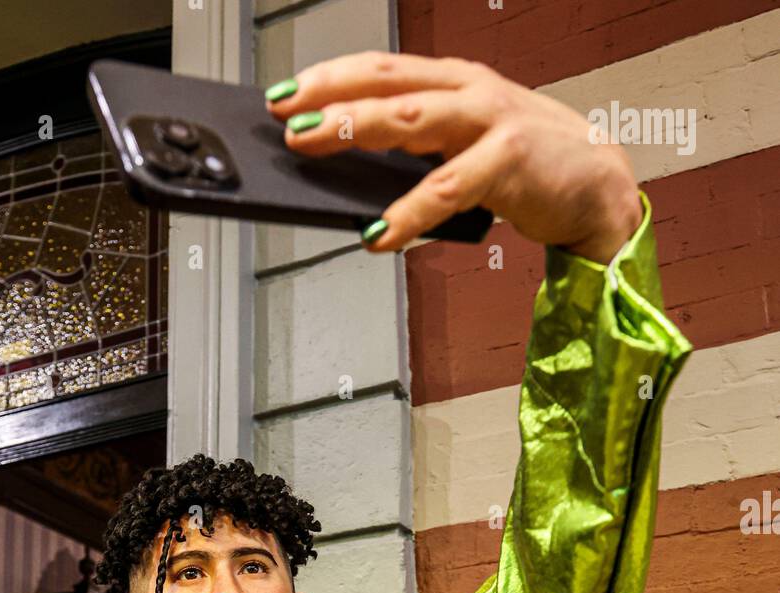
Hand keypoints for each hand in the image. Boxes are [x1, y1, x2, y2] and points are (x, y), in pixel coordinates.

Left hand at [265, 52, 641, 262]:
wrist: (597, 185)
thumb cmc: (530, 166)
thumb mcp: (471, 142)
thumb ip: (423, 144)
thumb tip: (357, 161)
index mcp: (457, 81)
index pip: (383, 69)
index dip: (331, 76)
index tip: (285, 93)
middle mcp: (471, 91)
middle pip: (388, 83)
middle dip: (329, 95)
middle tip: (284, 115)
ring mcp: (491, 122)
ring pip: (409, 119)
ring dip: (353, 128)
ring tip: (309, 147)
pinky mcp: (508, 162)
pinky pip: (444, 191)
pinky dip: (406, 215)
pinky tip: (377, 234)